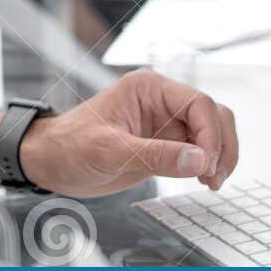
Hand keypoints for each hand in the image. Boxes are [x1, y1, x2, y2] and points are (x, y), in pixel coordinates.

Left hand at [18, 69, 236, 196]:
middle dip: (220, 145)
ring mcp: (165, 124)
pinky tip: (204, 181)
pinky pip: (199, 151)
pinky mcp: (164, 145)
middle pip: (213, 115)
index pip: (198, 103)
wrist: (50, 162)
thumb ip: (157, 155)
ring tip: (212, 182)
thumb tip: (199, 160)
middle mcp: (162, 101)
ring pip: (212, 133)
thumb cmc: (70, 147)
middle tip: (213, 177)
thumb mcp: (111, 151)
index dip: (210, 134)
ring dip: (219, 156)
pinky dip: (208, 165)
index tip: (206, 164)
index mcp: (149, 88)